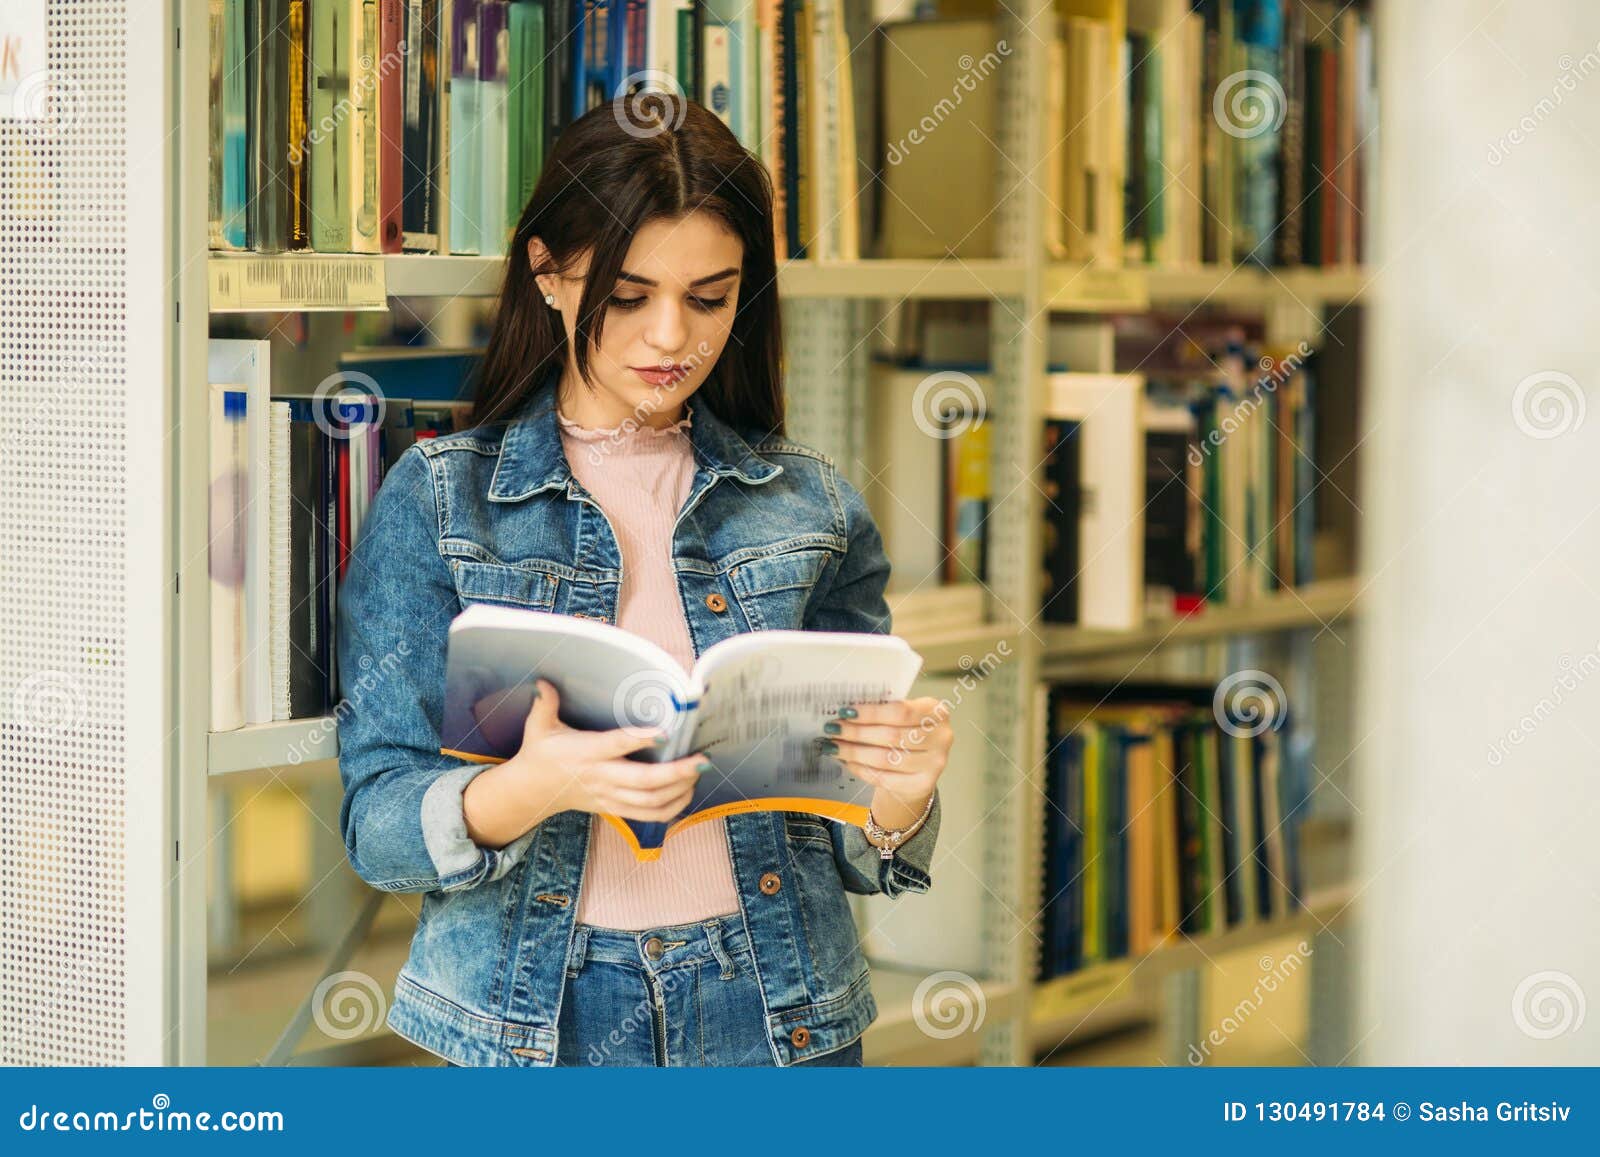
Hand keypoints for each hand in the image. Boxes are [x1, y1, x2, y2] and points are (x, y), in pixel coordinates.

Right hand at [463, 678, 706, 847]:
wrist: (532, 791)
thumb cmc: (541, 753)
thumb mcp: (538, 727)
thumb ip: (545, 704)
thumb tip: (543, 682)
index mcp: (585, 753)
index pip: (615, 746)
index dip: (639, 739)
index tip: (665, 732)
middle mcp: (601, 777)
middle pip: (643, 781)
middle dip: (676, 773)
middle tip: (702, 760)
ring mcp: (609, 796)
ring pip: (650, 801)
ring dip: (679, 790)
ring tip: (699, 771)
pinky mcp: (614, 808)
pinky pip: (648, 815)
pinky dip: (672, 808)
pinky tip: (687, 793)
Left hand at [824, 695, 952, 827]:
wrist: (920, 766)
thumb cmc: (906, 733)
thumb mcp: (902, 717)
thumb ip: (882, 712)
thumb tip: (846, 713)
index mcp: (936, 712)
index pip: (901, 711)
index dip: (871, 713)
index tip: (846, 712)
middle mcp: (941, 737)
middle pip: (891, 736)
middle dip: (857, 732)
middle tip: (834, 729)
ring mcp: (935, 763)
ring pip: (885, 758)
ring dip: (855, 752)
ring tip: (835, 746)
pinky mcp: (923, 784)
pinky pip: (885, 778)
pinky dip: (862, 769)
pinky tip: (849, 762)